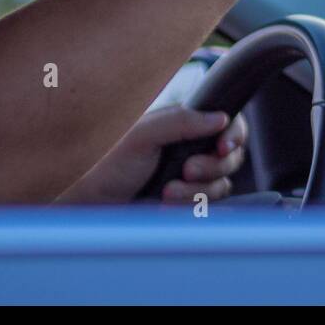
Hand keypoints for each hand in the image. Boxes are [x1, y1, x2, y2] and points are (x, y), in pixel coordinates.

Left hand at [55, 105, 247, 204]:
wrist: (90, 202)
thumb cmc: (109, 161)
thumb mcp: (144, 134)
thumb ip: (182, 121)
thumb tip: (220, 118)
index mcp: (185, 126)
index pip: (228, 123)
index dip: (234, 135)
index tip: (223, 146)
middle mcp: (192, 150)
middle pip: (231, 157)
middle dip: (212, 166)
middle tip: (187, 169)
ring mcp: (191, 179)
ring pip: (220, 184)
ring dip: (196, 189)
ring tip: (167, 190)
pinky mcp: (186, 203)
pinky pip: (206, 206)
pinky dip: (188, 205)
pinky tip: (166, 203)